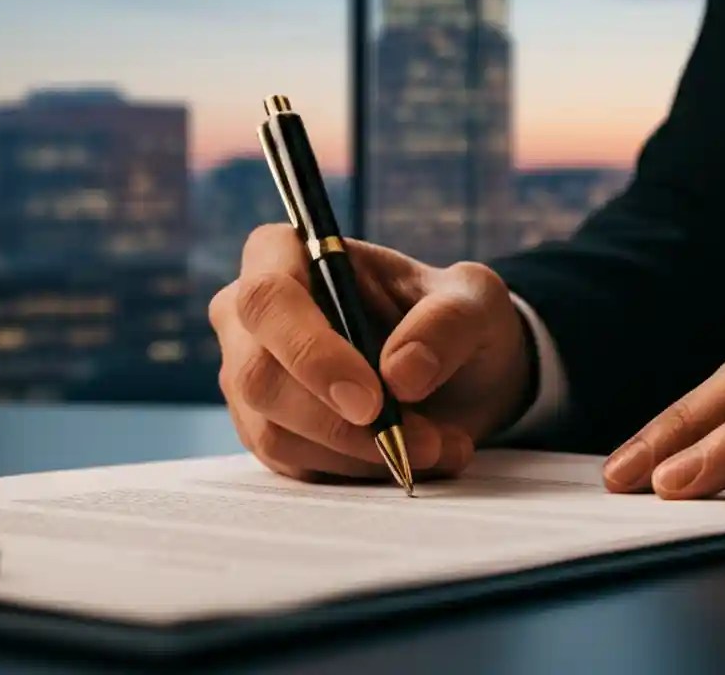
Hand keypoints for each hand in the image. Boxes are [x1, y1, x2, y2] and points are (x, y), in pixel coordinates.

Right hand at [208, 224, 532, 482]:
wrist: (457, 374)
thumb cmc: (452, 318)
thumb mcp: (475, 303)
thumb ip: (447, 324)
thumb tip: (401, 374)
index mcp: (284, 254)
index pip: (268, 299)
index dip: (310, 353)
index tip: (371, 401)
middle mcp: (250, 316)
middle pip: (259, 376)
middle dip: (341, 423)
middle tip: (422, 440)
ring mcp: (249, 377)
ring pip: (275, 433)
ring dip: (361, 453)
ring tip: (436, 446)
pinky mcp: (266, 430)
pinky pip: (294, 466)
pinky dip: (358, 471)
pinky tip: (408, 456)